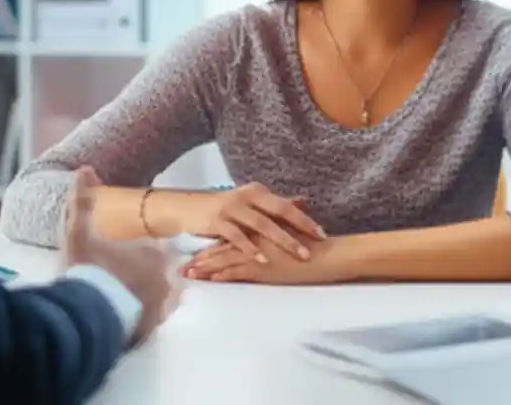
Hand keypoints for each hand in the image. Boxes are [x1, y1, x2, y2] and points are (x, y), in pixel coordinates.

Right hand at [65, 167, 180, 345]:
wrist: (88, 312)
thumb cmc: (86, 269)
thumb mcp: (77, 230)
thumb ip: (82, 201)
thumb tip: (84, 168)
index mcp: (151, 251)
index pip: (160, 246)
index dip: (146, 249)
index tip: (133, 254)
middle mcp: (164, 274)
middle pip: (166, 271)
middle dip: (152, 273)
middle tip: (128, 278)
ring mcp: (162, 302)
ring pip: (167, 295)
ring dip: (154, 295)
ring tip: (131, 299)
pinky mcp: (155, 325)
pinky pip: (158, 318)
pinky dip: (149, 317)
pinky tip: (133, 317)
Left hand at [181, 231, 347, 284]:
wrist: (326, 254)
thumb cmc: (312, 245)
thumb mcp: (289, 236)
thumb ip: (274, 234)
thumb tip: (264, 236)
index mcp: (259, 230)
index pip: (230, 237)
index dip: (211, 246)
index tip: (195, 252)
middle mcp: (254, 240)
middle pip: (221, 248)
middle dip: (201, 259)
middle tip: (184, 267)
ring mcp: (258, 254)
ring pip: (225, 260)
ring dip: (206, 268)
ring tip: (189, 275)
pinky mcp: (264, 268)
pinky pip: (239, 272)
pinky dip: (224, 275)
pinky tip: (211, 280)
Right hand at [188, 182, 326, 263]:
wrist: (186, 208)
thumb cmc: (222, 209)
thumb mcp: (249, 204)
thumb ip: (274, 205)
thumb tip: (303, 202)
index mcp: (257, 192)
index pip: (286, 206)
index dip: (305, 219)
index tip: (322, 234)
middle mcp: (247, 197)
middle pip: (278, 212)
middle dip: (298, 230)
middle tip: (315, 246)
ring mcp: (232, 208)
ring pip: (261, 225)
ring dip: (281, 240)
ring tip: (297, 254)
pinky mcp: (218, 221)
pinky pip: (238, 236)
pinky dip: (251, 248)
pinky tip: (263, 259)